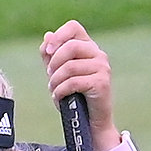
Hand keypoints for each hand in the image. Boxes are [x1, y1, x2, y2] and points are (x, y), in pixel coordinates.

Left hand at [41, 21, 120, 150]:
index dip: (58, 36)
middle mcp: (98, 54)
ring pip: (69, 66)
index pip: (73, 27)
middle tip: (50, 78)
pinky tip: (59, 98)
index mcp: (88, 47)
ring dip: (55, 81)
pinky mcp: (102, 83)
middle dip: (53, 64)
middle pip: (70, 47)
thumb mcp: (58, 74)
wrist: (90, 123)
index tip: (48, 52)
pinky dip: (60, 91)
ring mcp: (102, 67)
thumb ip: (52, 56)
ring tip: (54, 91)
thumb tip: (47, 36)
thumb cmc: (74, 98)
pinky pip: (73, 82)